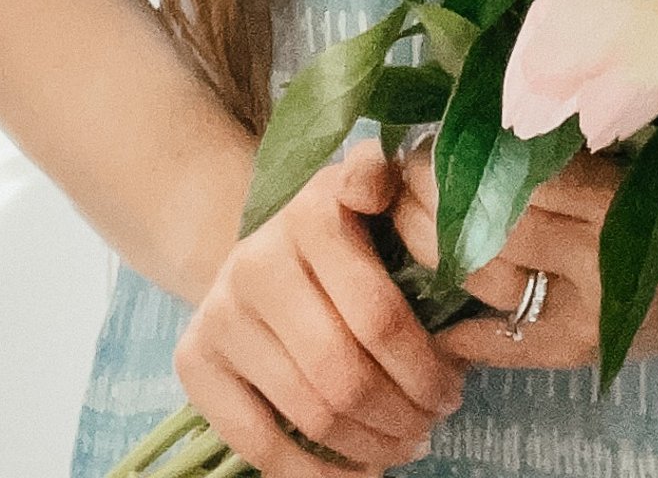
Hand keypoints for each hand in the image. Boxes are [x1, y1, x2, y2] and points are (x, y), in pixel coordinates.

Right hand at [173, 141, 465, 477]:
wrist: (259, 249)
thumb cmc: (348, 238)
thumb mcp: (387, 207)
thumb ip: (424, 225)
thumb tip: (463, 299)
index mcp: (316, 210)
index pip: (380, 315)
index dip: (426, 368)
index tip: (452, 388)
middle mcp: (259, 256)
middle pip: (345, 373)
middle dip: (403, 414)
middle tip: (433, 423)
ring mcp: (221, 310)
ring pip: (311, 412)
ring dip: (371, 445)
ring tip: (404, 442)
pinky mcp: (194, 359)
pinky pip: (260, 443)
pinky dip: (317, 475)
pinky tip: (360, 470)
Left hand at [391, 148, 657, 372]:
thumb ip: (583, 139)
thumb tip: (492, 110)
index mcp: (623, 199)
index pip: (524, 177)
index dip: (465, 156)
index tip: (427, 130)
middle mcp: (603, 262)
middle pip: (496, 228)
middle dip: (433, 200)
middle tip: (399, 170)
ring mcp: (592, 314)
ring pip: (491, 282)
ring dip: (435, 252)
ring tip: (404, 220)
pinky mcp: (586, 350)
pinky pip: (507, 346)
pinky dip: (461, 330)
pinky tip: (427, 311)